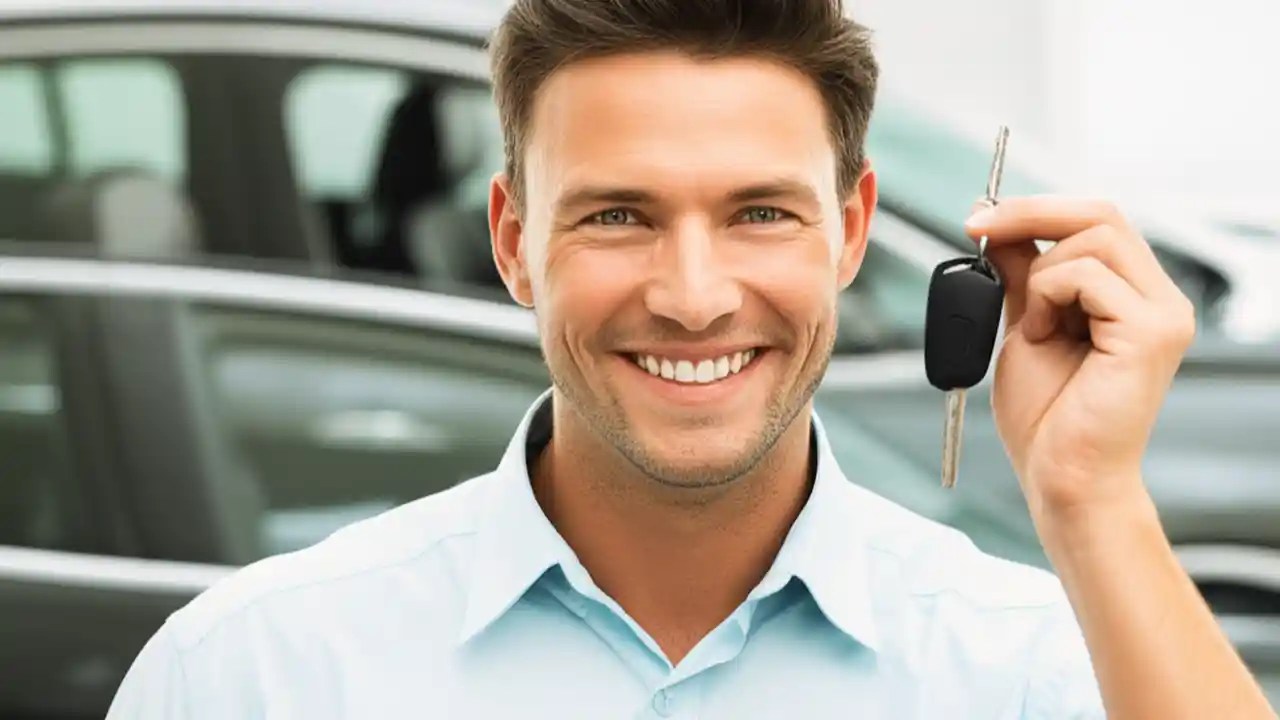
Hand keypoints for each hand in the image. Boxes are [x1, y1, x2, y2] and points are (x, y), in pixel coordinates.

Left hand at [964, 196, 1195, 521]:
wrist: (1060, 476)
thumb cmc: (1047, 415)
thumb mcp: (1025, 324)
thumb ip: (1022, 274)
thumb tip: (997, 224)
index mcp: (1134, 294)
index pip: (1097, 218)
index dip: (1036, 208)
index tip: (978, 218)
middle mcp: (1160, 298)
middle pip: (1101, 213)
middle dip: (1029, 214)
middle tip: (975, 228)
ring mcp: (1163, 313)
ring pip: (1093, 238)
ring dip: (1041, 276)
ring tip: (1035, 327)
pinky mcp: (1151, 332)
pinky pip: (1087, 276)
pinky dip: (1049, 298)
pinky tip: (1045, 337)